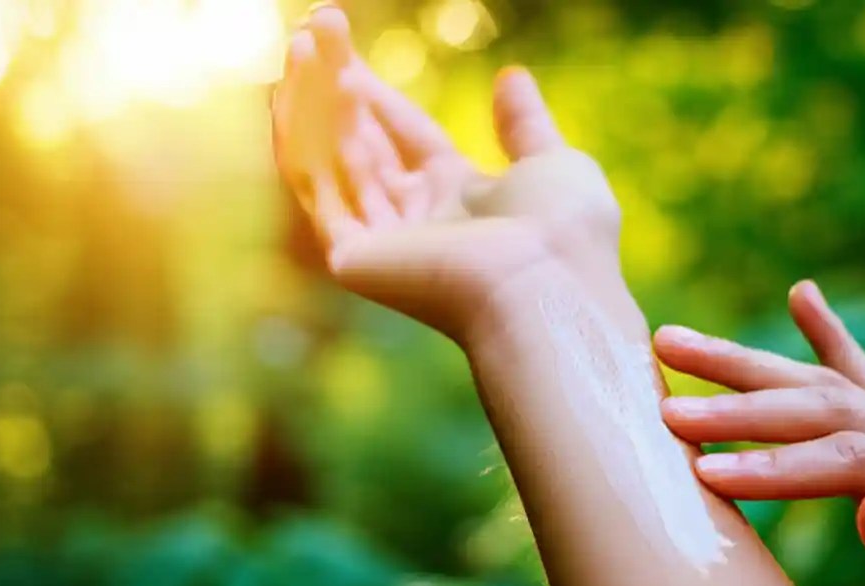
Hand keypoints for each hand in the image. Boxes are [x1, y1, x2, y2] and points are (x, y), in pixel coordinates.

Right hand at [271, 5, 624, 342]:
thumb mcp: (551, 161)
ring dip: (312, 99)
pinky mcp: (351, 255)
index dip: (375, 91)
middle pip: (360, 142)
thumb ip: (524, 124)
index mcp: (457, 198)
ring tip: (305, 40)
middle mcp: (413, 221)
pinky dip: (302, 135)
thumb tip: (512, 77)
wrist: (547, 281)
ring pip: (329, 158)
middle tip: (316, 26)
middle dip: (335, 84)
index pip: (402, 135)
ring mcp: (378, 241)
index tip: (344, 41)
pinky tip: (300, 87)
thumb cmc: (564, 233)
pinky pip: (315, 184)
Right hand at [654, 280, 864, 585]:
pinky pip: (856, 378)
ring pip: (821, 384)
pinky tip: (804, 296)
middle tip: (666, 409)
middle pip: (827, 407)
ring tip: (672, 340)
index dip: (776, 465)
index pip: (851, 460)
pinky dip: (826, 336)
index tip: (706, 472)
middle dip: (741, 408)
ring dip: (745, 364)